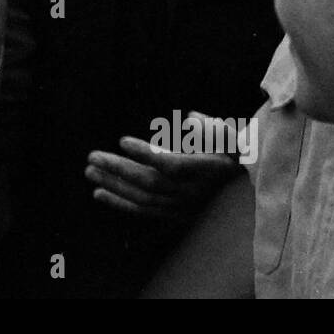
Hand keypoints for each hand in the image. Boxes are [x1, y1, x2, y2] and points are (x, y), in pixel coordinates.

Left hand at [85, 112, 238, 220]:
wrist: (244, 186)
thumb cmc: (232, 152)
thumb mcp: (231, 137)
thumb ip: (213, 128)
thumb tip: (190, 118)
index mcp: (206, 170)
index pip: (172, 165)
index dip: (146, 154)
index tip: (122, 140)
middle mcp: (192, 191)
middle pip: (150, 183)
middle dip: (118, 169)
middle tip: (92, 157)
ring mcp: (181, 206)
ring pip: (142, 198)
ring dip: (113, 185)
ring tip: (90, 172)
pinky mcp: (173, 214)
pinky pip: (143, 211)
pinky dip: (119, 203)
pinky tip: (99, 193)